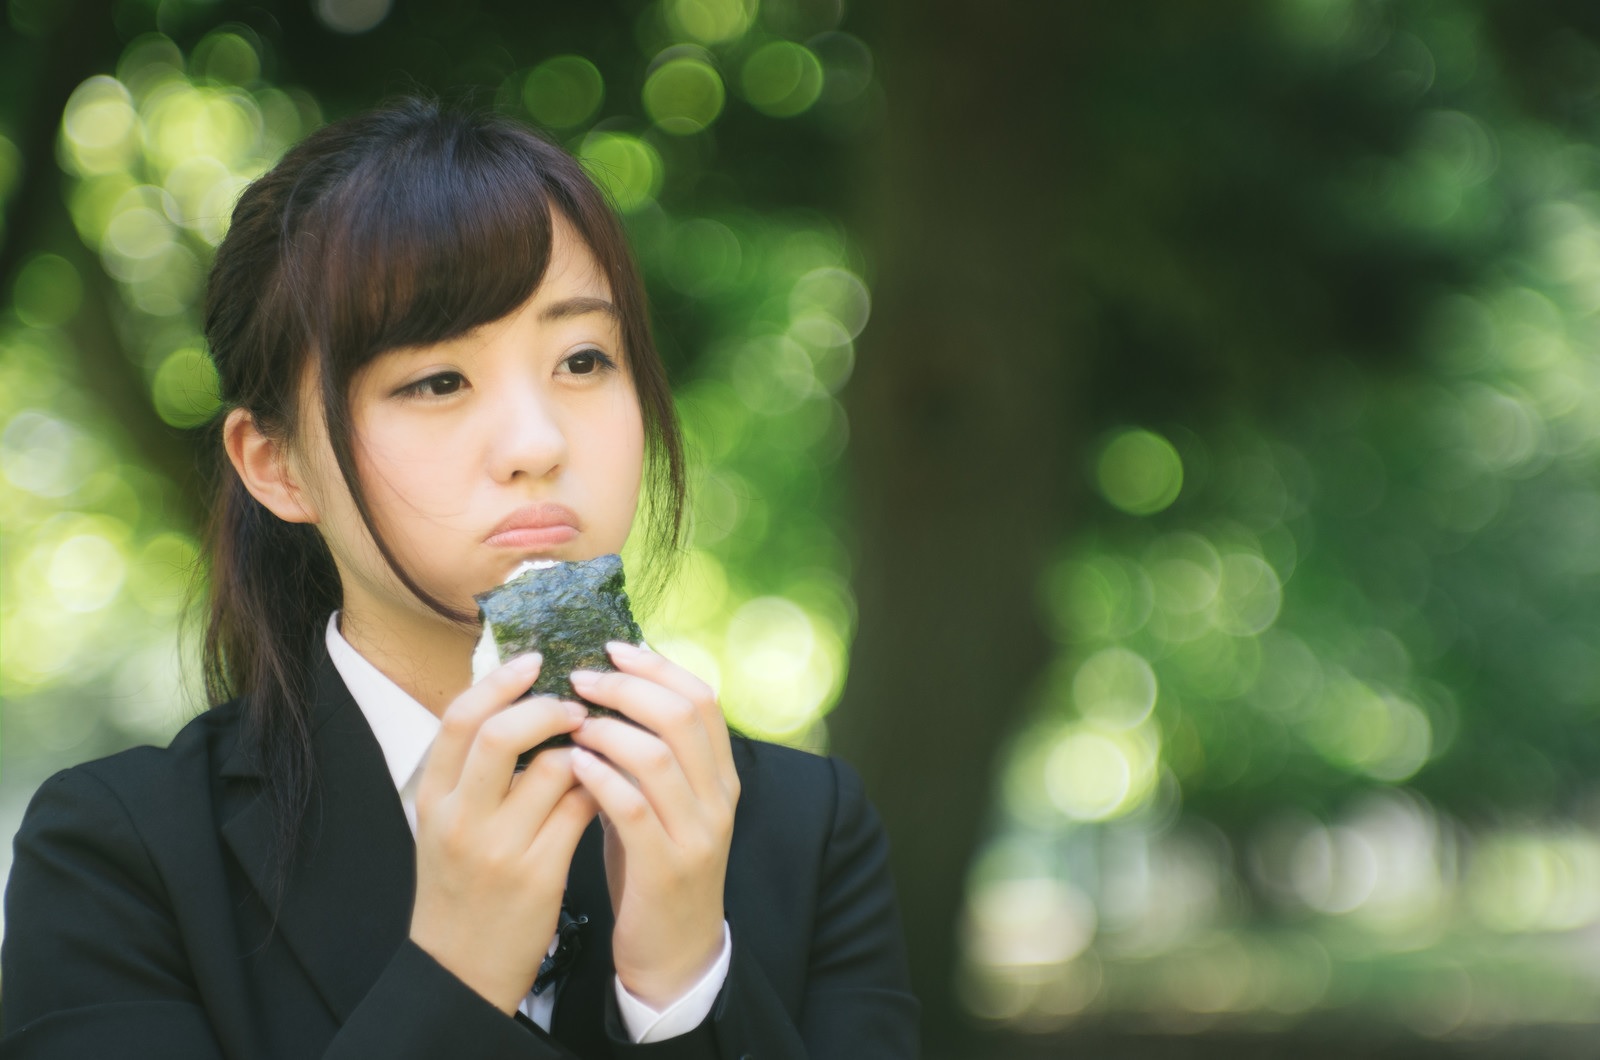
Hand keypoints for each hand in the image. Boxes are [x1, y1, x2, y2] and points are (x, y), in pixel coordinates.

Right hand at [409, 653, 599, 1013]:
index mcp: (433, 799)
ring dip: (584, 748)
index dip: (498, 681)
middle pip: (501, 735)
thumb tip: (518, 698)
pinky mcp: (539, 874)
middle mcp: (460, 819)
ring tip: (596, 747)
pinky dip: (600, 787)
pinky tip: (607, 786)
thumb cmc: (461, 885)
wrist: (460, 970)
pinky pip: (581, 810)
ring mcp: (499, 849)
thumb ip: (472, 770)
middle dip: (546, 707)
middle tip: (575, 703)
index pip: (457, 719)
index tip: (533, 659)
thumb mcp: (447, 824)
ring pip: (552, 769)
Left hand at [568, 642, 738, 1008]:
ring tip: (570, 722)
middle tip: (579, 678)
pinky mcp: (667, 868)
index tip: (611, 648)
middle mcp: (719, 798)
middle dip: (627, 687)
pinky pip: (634, 809)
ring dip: (608, 729)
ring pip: (658, 756)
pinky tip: (571, 764)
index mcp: (720, 775)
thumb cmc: (654, 869)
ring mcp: (698, 833)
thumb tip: (604, 695)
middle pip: (683, 715)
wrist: (675, 955)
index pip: (701, 698)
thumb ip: (645, 755)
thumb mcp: (662, 804)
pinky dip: (600, 778)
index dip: (657, 666)